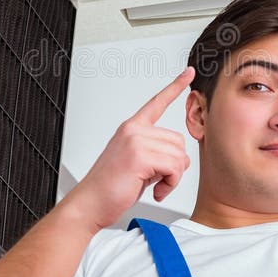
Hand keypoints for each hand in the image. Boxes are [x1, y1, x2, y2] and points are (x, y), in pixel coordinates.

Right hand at [65, 68, 194, 231]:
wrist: (89, 203)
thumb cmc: (110, 187)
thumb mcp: (135, 162)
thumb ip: (156, 152)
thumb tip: (182, 158)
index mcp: (131, 128)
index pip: (157, 102)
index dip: (175, 87)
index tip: (188, 73)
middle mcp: (133, 130)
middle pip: (178, 141)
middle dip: (174, 166)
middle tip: (157, 180)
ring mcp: (135, 141)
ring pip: (179, 156)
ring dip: (173, 177)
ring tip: (154, 185)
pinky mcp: (139, 156)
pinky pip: (174, 168)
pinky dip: (170, 184)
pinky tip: (155, 191)